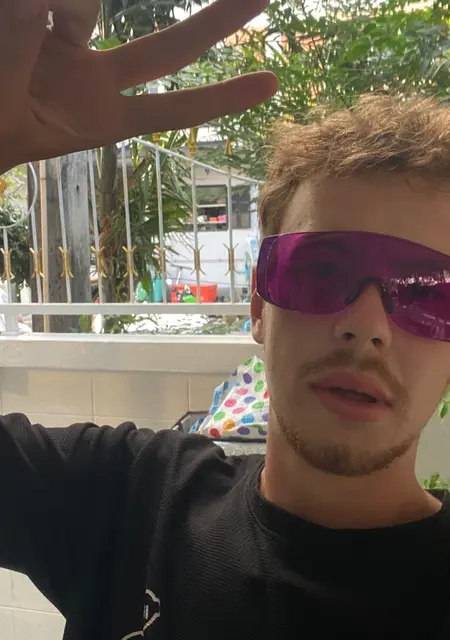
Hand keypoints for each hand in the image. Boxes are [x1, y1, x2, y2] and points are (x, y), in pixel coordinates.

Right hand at [0, 0, 277, 172]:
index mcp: (102, 118)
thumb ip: (24, 43)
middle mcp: (95, 78)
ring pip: (87, 9)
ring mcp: (69, 45)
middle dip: (213, 24)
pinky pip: (53, 6)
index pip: (171, 108)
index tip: (272, 84)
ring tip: (33, 56)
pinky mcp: (40, 18)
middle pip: (166, 49)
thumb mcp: (7, 107)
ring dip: (74, 8)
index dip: (220, 98)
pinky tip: (31, 25)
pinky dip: (44, 12)